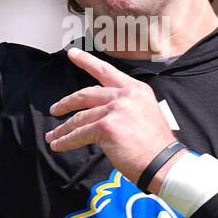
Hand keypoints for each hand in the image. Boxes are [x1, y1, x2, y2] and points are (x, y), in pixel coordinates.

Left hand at [46, 47, 184, 191]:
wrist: (163, 163)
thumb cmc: (156, 146)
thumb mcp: (145, 114)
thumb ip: (126, 107)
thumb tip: (103, 112)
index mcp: (136, 90)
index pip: (106, 72)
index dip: (87, 62)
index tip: (72, 54)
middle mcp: (126, 95)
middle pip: (87, 94)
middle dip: (67, 102)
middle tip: (55, 108)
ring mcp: (115, 110)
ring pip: (81, 117)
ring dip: (64, 128)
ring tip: (54, 136)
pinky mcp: (106, 127)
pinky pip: (80, 134)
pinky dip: (66, 141)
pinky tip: (59, 145)